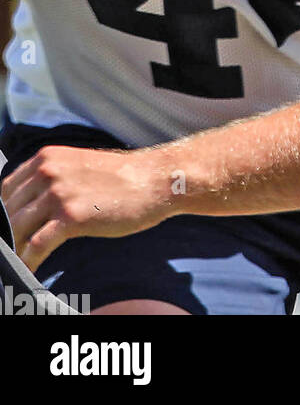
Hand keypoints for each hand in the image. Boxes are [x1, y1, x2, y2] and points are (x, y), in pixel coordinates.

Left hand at [1, 145, 170, 271]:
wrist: (155, 180)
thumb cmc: (123, 177)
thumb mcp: (80, 166)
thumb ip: (54, 178)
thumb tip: (33, 205)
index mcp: (48, 157)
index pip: (7, 189)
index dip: (6, 212)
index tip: (10, 228)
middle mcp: (49, 171)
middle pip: (9, 211)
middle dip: (10, 234)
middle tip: (17, 250)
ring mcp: (59, 193)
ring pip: (17, 229)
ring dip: (17, 250)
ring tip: (22, 263)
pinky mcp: (71, 217)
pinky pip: (36, 246)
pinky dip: (29, 262)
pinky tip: (32, 270)